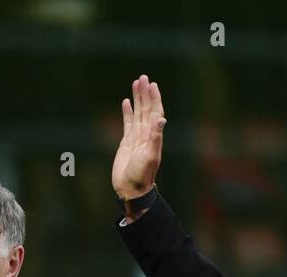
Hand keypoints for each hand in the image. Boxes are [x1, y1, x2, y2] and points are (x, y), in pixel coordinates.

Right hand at [113, 74, 165, 202]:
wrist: (131, 189)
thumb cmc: (141, 176)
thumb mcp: (150, 156)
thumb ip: (155, 137)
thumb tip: (160, 118)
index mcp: (153, 136)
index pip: (155, 112)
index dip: (154, 98)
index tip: (152, 84)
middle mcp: (146, 135)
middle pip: (146, 109)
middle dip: (145, 93)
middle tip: (143, 77)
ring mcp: (136, 138)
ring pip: (137, 113)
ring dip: (138, 99)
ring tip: (136, 84)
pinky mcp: (127, 142)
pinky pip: (128, 123)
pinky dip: (128, 112)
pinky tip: (126, 102)